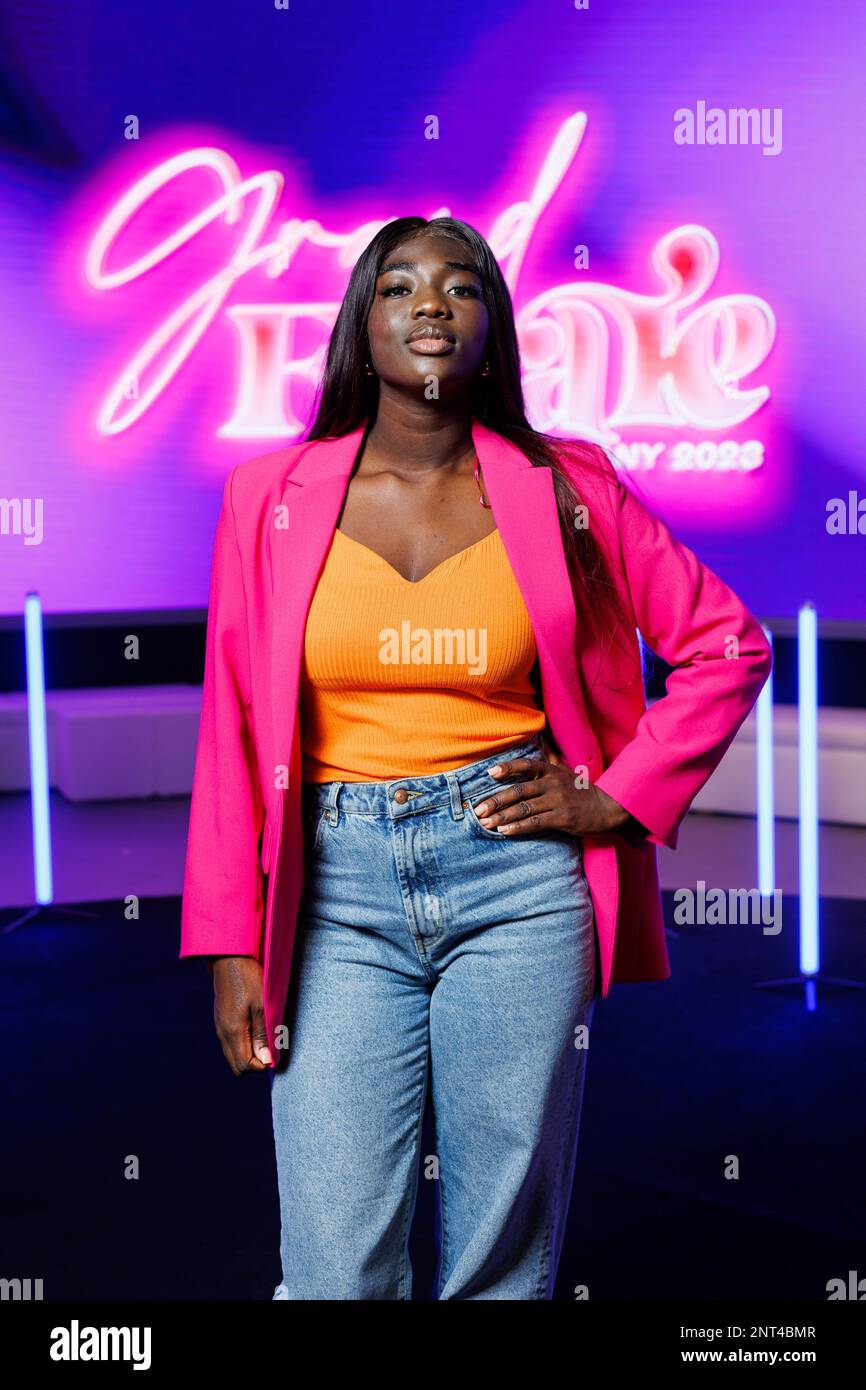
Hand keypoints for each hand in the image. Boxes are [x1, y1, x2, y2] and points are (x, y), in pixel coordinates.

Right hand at [210, 956, 272, 1073]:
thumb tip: (266, 1060)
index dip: (261, 1064)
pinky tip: (254, 1028)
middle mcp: (222, 1034)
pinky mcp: (220, 1020)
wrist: (229, 958)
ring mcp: (219, 1027)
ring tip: (263, 1035)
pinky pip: (230, 1043)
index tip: (274, 1050)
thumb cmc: (248, 978)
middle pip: (236, 1066)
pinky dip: (243, 1044)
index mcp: (232, 1032)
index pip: (244, 1066)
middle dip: (254, 1063)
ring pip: (233, 1055)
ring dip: (249, 1053)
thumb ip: (263, 1035)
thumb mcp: (262, 1006)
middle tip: (269, 1046)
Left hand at [471, 740, 629, 837]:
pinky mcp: (562, 818)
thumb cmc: (582, 790)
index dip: (507, 768)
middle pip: (518, 791)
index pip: (526, 765)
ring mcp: (557, 801)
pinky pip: (535, 823)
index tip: (490, 773)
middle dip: (495, 801)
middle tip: (478, 810)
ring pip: (524, 808)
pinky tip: (504, 831)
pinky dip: (518, 827)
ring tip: (486, 823)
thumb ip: (550, 761)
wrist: (607, 807)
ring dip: (502, 816)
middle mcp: (552, 784)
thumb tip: (541, 745)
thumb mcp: (566, 771)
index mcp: (551, 771)